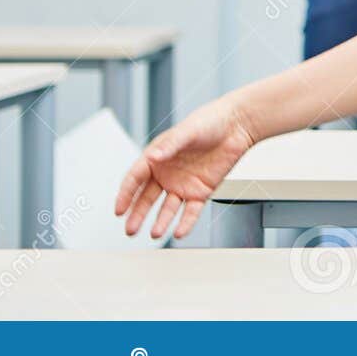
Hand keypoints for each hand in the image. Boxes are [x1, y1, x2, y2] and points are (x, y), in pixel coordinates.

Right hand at [115, 97, 256, 239]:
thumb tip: (155, 156)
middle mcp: (167, 174)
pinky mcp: (201, 191)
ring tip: (155, 233)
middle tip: (130, 229)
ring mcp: (183, 184)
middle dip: (138, 214)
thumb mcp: (188, 131)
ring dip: (161, 221)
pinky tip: (179, 232)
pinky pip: (191, 211)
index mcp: (157, 157)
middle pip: (147, 198)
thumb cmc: (210, 121)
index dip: (126, 194)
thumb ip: (171, 144)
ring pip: (168, 208)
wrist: (238, 125)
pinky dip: (186, 222)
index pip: (135, 178)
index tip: (119, 210)